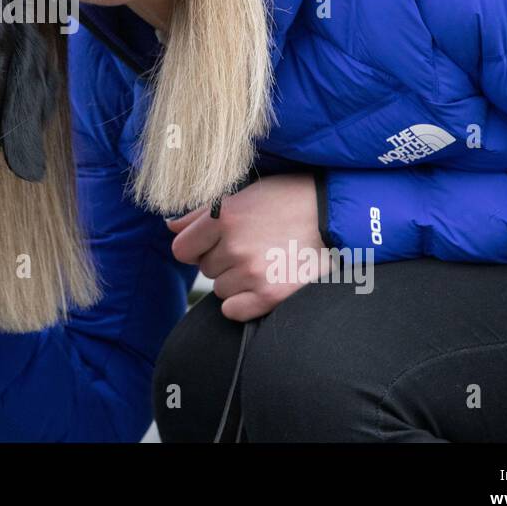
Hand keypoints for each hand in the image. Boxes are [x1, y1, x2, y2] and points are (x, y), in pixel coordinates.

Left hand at [167, 173, 322, 321]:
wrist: (336, 217)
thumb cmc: (288, 200)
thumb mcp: (244, 194)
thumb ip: (201, 214)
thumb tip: (170, 227)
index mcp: (223, 216)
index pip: (181, 249)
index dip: (197, 247)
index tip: (216, 242)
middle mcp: (234, 245)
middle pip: (205, 269)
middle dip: (222, 260)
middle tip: (254, 246)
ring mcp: (252, 272)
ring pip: (220, 289)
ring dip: (236, 280)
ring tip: (265, 260)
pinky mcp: (270, 296)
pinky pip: (232, 311)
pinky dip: (244, 303)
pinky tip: (264, 283)